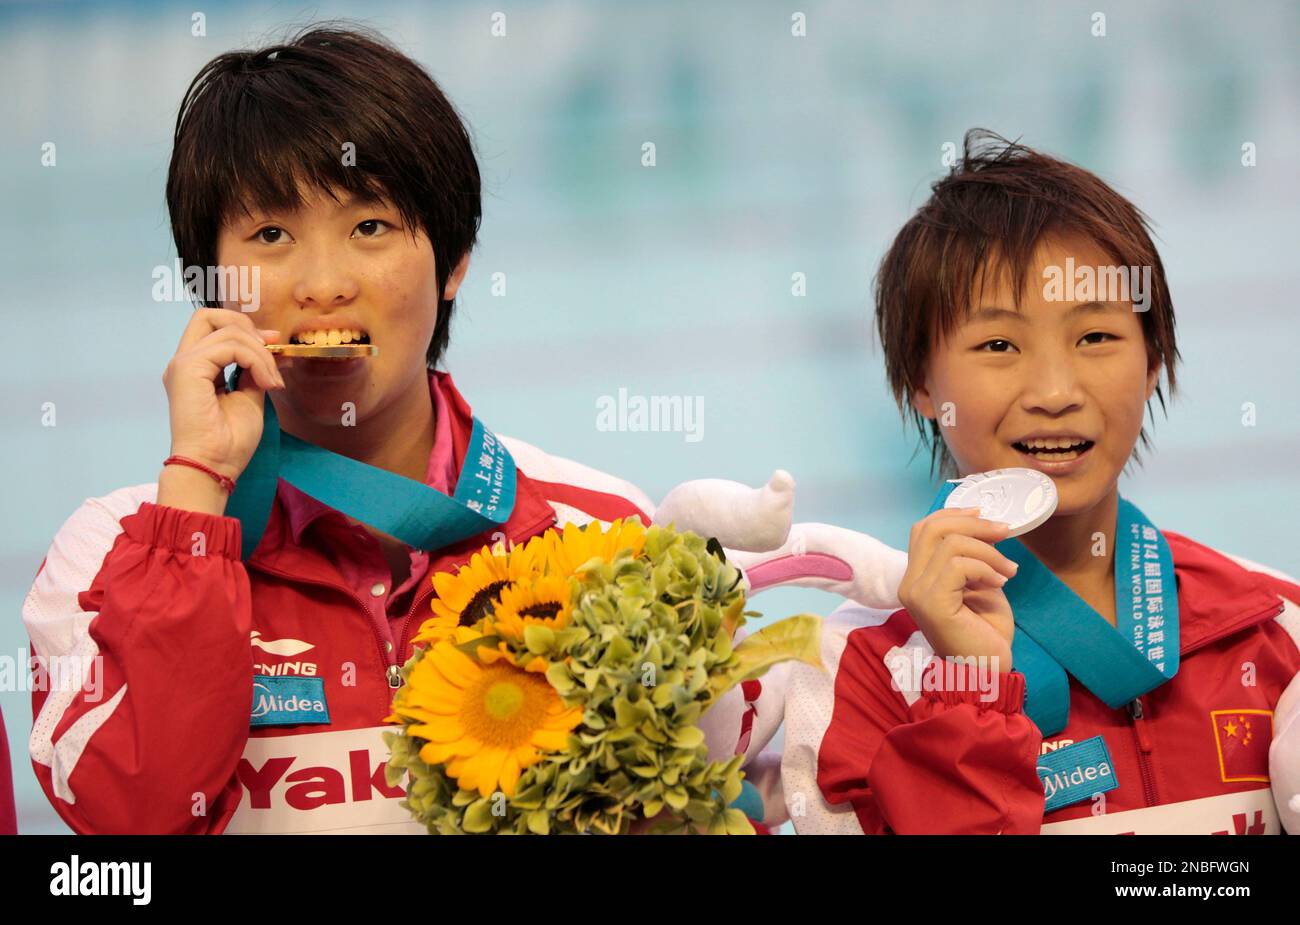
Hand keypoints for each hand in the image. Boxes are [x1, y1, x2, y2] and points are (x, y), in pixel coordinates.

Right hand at [159, 309, 286, 509]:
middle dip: (247, 327)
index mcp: (195, 368)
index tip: (275, 345)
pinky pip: (230, 346)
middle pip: (209, 315)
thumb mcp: (249, 396)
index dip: (246, 328)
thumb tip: (268, 348)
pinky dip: (255, 359)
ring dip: (261, 353)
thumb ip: (252, 370)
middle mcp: (184, 361)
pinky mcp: (187, 369)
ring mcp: (182, 364)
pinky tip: (266, 383)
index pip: (213, 326)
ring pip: (228, 331)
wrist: (215, 466)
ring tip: (272, 382)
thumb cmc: (229, 442)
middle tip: (272, 353)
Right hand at [897, 507, 1017, 669]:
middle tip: (1005, 533)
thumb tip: (984, 525)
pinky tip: (1001, 584)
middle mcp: (909, 583)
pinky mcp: (931, 603)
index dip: (953, 515)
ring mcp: (917, 593)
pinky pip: (958, 566)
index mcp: (916, 577)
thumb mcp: (978, 583)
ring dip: (988, 552)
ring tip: (1009, 571)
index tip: (984, 515)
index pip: (923, 529)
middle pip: (932, 528)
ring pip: (950, 544)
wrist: (985, 671)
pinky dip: (986, 568)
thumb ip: (970, 557)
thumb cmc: (984, 632)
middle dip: (973, 524)